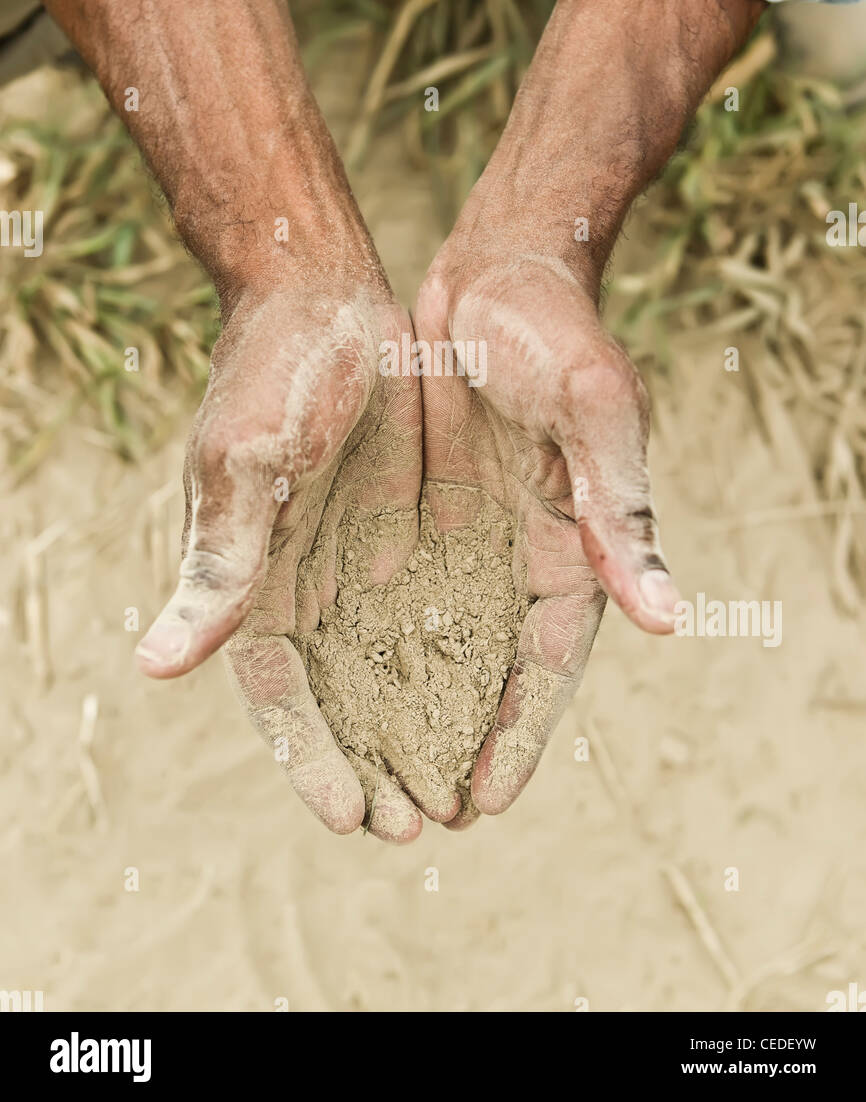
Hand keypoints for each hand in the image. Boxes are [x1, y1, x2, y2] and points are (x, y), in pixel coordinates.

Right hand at [135, 274, 424, 842]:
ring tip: (469, 793)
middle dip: (381, 763)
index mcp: (253, 581)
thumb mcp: (245, 463)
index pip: (280, 696)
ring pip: (401, 667)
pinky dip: (467, 658)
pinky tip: (499, 700)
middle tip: (426, 824)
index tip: (355, 816)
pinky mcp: (418, 530)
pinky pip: (448, 608)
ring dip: (428, 729)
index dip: (312, 759)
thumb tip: (156, 666)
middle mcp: (311, 584)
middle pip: (346, 700)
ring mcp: (366, 559)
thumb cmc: (271, 370)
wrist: (331, 294)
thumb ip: (219, 565)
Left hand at [415, 224, 677, 821]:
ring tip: (367, 784)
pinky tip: (334, 691)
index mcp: (577, 548)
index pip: (550, 665)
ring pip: (429, 645)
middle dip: (451, 745)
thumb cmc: (556, 332)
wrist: (493, 267)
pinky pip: (386, 592)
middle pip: (485, 673)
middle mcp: (518, 557)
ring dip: (401, 712)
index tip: (482, 802)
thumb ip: (620, 514)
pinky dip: (364, 644)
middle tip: (411, 821)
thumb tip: (668, 620)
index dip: (519, 734)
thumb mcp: (595, 413)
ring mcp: (466, 536)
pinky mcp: (416, 509)